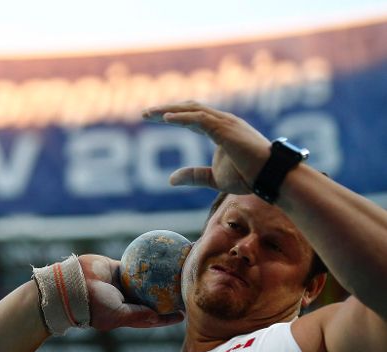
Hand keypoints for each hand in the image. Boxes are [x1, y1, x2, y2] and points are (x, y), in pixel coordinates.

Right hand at [78, 254, 183, 330]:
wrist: (72, 285)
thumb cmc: (94, 304)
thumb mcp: (117, 315)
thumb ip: (138, 316)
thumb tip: (158, 317)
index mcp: (126, 315)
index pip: (151, 317)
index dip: (167, 317)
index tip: (183, 315)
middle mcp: (126, 301)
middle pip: (151, 299)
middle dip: (166, 296)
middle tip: (183, 291)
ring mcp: (122, 285)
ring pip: (145, 281)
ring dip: (159, 278)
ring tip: (175, 273)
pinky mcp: (118, 270)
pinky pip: (135, 265)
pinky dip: (146, 262)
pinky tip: (160, 257)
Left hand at [142, 101, 271, 193]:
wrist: (270, 178)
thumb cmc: (249, 177)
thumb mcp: (214, 179)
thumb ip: (193, 176)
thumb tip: (170, 179)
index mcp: (219, 129)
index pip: (191, 117)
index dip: (171, 116)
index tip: (151, 118)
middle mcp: (222, 121)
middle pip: (189, 108)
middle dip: (166, 109)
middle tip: (144, 113)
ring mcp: (225, 122)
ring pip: (192, 109)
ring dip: (169, 110)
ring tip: (148, 114)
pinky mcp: (226, 129)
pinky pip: (200, 118)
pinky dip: (182, 117)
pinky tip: (166, 118)